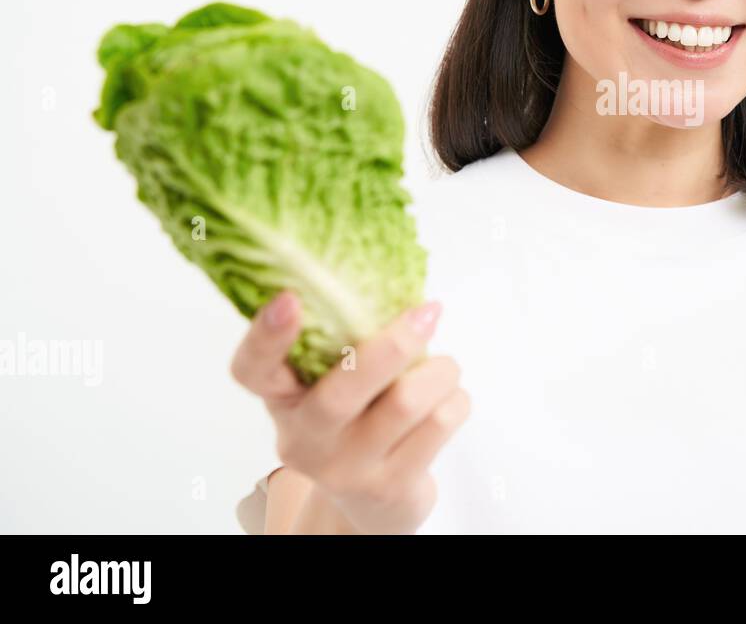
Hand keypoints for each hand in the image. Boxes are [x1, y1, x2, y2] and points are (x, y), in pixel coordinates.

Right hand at [229, 291, 470, 533]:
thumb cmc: (358, 422)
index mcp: (283, 400)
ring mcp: (347, 469)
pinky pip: (439, 424)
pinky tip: (448, 399)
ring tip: (446, 367)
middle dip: (394, 345)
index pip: (252, 370)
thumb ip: (347, 342)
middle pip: (342, 392)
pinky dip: (455, 399)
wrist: (374, 505)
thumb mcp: (335, 384)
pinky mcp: (391, 487)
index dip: (265, 336)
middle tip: (428, 312)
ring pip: (406, 403)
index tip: (288, 298)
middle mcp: (306, 440)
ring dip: (441, 372)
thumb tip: (395, 277)